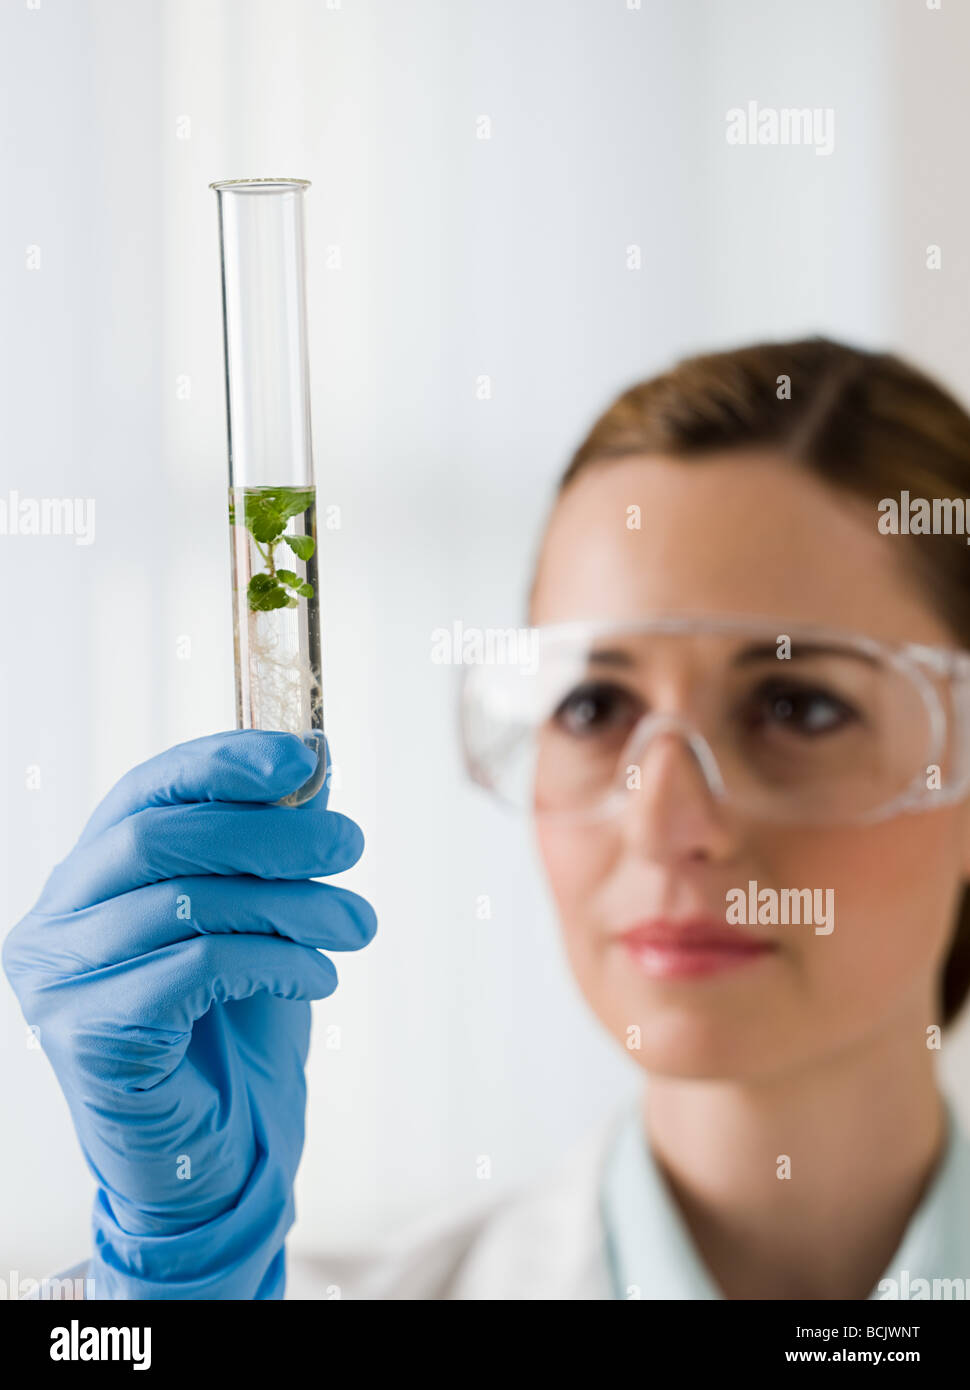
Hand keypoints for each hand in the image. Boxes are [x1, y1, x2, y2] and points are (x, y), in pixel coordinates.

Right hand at [3, 729, 375, 1298]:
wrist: (213, 1161)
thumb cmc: (233, 1035)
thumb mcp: (257, 924)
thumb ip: (267, 851)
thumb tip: (313, 764)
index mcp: (89, 878)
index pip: (145, 791)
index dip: (222, 761)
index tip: (303, 758)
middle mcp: (56, 920)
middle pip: (160, 836)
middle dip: (270, 832)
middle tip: (350, 846)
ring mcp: (60, 981)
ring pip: (183, 899)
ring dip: (290, 902)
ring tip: (357, 923)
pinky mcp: (85, 1037)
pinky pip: (195, 967)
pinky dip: (275, 960)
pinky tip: (321, 977)